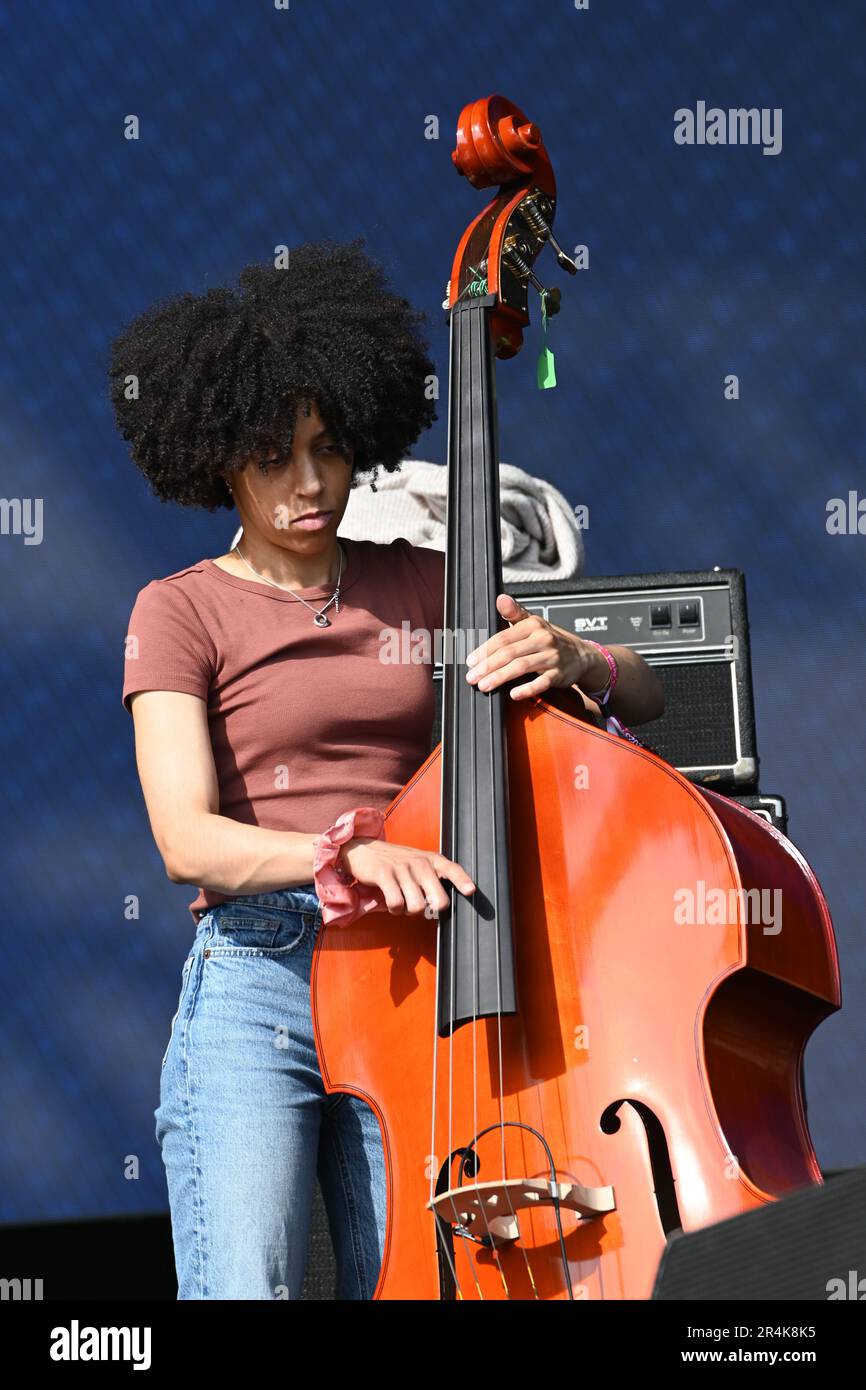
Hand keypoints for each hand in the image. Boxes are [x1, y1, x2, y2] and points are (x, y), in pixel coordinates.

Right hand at [340, 837, 475, 915]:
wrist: (363, 849)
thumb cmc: (395, 862)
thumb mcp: (417, 863)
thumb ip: (432, 879)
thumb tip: (443, 904)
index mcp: (431, 859)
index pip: (452, 868)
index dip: (463, 880)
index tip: (470, 891)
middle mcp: (419, 862)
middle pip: (438, 899)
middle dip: (431, 910)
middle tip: (420, 905)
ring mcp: (402, 868)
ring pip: (416, 906)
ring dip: (408, 911)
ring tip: (403, 902)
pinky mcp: (384, 874)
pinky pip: (396, 903)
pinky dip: (395, 910)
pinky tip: (392, 904)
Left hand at [464, 594, 608, 699]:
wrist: (581, 655)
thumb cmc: (550, 639)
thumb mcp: (533, 623)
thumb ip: (514, 612)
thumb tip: (500, 599)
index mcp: (532, 625)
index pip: (503, 638)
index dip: (485, 650)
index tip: (471, 661)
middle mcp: (542, 639)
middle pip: (509, 653)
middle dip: (488, 666)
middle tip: (472, 677)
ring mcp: (552, 657)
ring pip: (521, 666)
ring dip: (500, 677)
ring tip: (484, 685)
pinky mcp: (559, 674)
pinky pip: (542, 682)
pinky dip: (527, 688)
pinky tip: (514, 694)